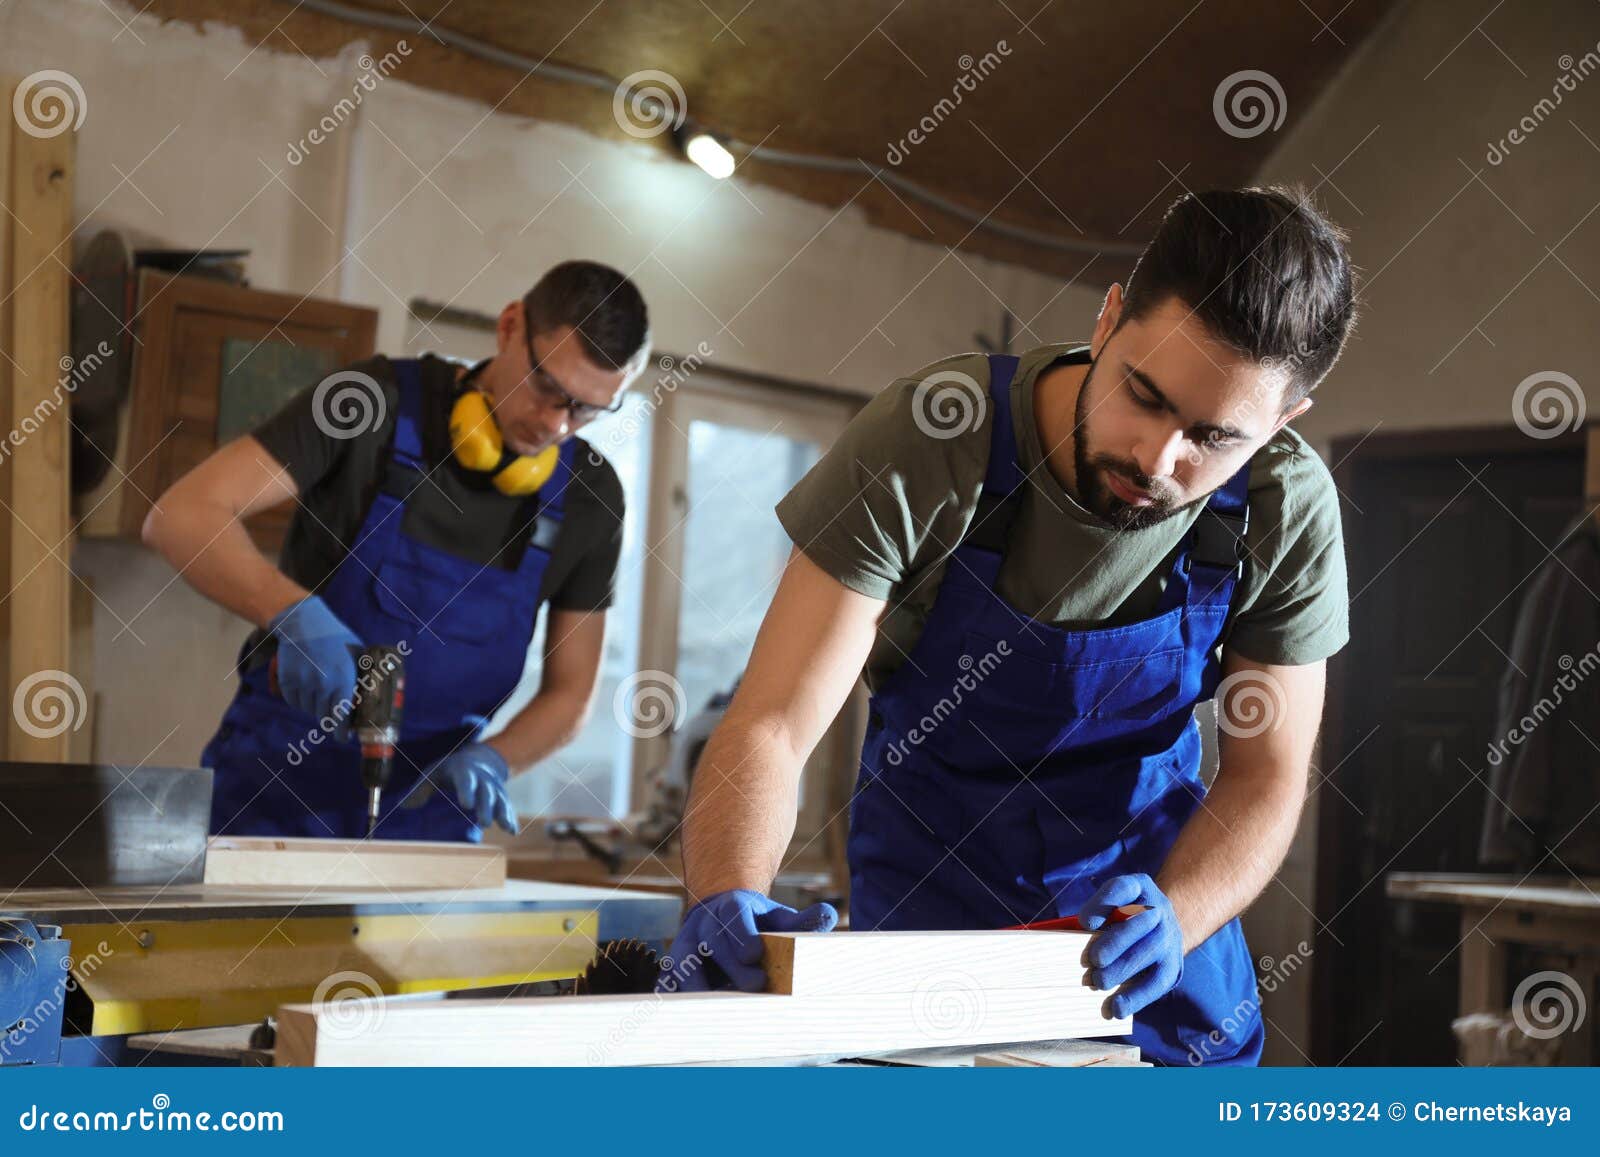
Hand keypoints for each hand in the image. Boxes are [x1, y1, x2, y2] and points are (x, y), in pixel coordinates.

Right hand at [269, 596, 361, 725]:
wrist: (304, 624)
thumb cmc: (336, 638)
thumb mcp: (356, 655)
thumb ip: (360, 677)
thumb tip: (366, 698)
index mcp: (343, 680)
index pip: (343, 716)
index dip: (343, 731)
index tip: (345, 738)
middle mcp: (322, 686)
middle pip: (325, 717)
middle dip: (330, 719)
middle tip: (334, 718)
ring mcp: (303, 685)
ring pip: (309, 710)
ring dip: (315, 707)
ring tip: (320, 692)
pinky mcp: (287, 682)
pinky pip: (295, 702)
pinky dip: (301, 700)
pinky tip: (306, 688)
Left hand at [404, 742, 518, 833]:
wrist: (479, 760)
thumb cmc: (450, 771)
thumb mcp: (434, 773)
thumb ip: (420, 790)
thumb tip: (403, 807)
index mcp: (463, 770)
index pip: (465, 780)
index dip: (467, 791)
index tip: (466, 804)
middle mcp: (482, 778)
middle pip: (486, 792)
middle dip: (486, 807)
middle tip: (483, 822)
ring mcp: (494, 788)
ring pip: (500, 799)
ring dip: (502, 813)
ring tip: (503, 827)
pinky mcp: (501, 797)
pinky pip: (507, 807)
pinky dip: (510, 818)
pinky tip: (512, 830)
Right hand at [656, 889, 837, 994]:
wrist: (719, 915)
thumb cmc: (756, 923)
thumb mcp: (778, 917)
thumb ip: (802, 922)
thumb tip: (828, 915)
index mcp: (732, 907)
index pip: (734, 915)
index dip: (742, 933)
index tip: (756, 954)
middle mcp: (705, 923)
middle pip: (712, 940)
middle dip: (731, 964)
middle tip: (755, 986)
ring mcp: (685, 944)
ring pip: (683, 961)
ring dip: (698, 984)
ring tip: (716, 1008)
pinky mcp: (674, 967)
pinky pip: (667, 981)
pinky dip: (673, 997)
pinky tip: (686, 1018)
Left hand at [1079, 873, 1183, 1018]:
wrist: (1162, 928)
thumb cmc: (1121, 918)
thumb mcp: (1110, 906)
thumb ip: (1090, 917)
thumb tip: (1053, 936)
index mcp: (1138, 887)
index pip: (1123, 888)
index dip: (1104, 903)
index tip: (1084, 922)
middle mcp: (1158, 909)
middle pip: (1138, 923)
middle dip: (1115, 942)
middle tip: (1094, 959)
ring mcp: (1169, 936)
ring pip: (1149, 952)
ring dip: (1122, 970)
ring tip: (1099, 982)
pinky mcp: (1173, 965)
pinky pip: (1157, 982)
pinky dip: (1136, 997)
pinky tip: (1116, 1008)